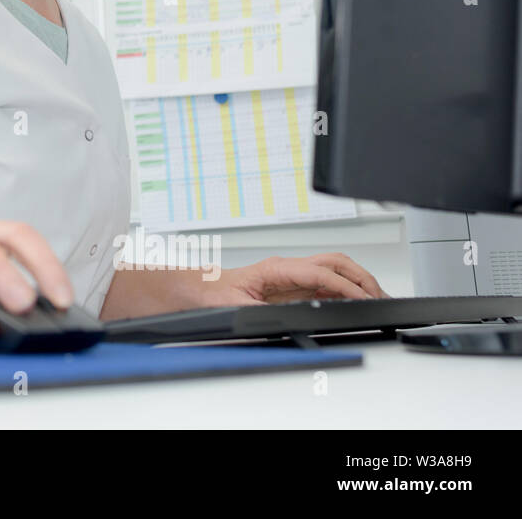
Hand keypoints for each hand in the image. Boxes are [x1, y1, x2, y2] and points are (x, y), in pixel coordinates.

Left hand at [200, 253, 388, 305]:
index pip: (320, 272)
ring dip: (357, 281)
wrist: (198, 290)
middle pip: (334, 263)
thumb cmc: (212, 293)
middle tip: (380, 297)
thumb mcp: (232, 305)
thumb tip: (276, 315)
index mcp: (276, 268)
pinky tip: (357, 301)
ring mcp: (292, 275)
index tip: (363, 298)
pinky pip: (326, 282)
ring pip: (334, 269)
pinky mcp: (293, 285)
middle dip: (360, 277)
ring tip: (378, 298)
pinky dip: (347, 290)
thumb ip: (255, 310)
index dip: (344, 285)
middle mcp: (288, 268)